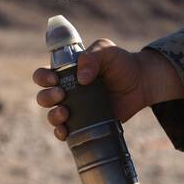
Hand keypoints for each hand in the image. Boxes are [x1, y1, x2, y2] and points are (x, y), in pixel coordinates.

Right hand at [33, 41, 181, 140]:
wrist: (141, 83)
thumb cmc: (122, 63)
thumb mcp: (107, 51)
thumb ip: (93, 56)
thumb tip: (82, 78)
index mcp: (67, 72)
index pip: (43, 75)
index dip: (42, 77)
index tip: (55, 78)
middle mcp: (68, 91)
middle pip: (43, 97)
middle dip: (47, 97)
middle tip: (62, 94)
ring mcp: (76, 108)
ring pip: (52, 116)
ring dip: (53, 116)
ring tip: (65, 112)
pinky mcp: (86, 123)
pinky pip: (67, 132)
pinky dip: (62, 133)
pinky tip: (66, 131)